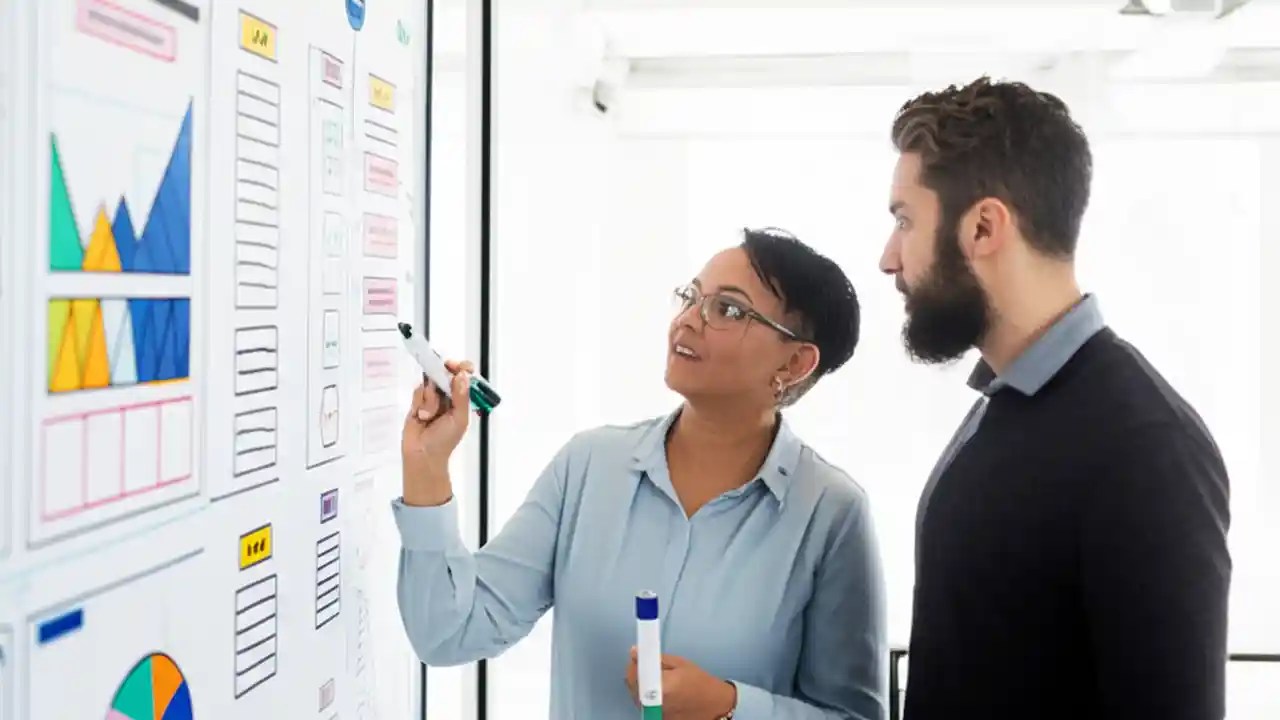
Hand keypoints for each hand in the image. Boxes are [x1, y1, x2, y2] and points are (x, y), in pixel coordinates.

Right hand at [401, 359, 474, 504]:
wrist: (422, 454)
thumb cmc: (445, 440)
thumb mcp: (460, 419)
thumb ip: (461, 397)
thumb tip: (462, 375)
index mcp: (463, 398)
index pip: (465, 375)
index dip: (462, 367)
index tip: (456, 367)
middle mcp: (448, 394)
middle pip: (446, 373)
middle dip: (442, 379)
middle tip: (439, 384)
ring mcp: (432, 396)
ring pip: (431, 381)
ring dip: (431, 398)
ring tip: (429, 416)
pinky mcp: (417, 400)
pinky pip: (419, 390)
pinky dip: (420, 402)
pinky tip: (420, 416)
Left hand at [626, 647, 735, 718]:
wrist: (714, 704)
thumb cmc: (699, 681)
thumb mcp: (680, 663)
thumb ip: (656, 658)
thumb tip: (635, 652)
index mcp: (660, 686)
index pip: (634, 674)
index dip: (634, 664)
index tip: (638, 657)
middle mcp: (654, 703)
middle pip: (633, 686)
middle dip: (637, 674)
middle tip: (647, 667)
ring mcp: (655, 713)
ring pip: (636, 696)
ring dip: (640, 686)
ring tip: (655, 679)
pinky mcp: (658, 718)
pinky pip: (644, 705)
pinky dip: (646, 697)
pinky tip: (658, 691)